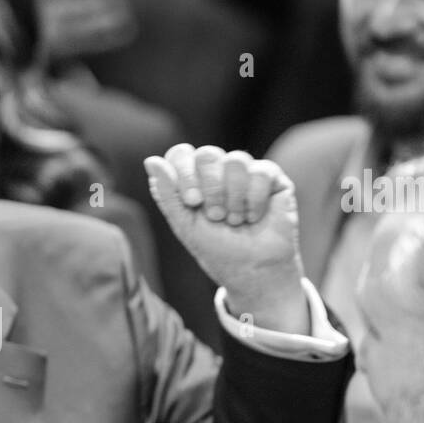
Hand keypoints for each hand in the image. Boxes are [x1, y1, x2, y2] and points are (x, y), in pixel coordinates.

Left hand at [145, 144, 308, 333]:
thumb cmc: (216, 248)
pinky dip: (254, 200)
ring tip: (235, 221)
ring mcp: (246, 171)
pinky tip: (254, 217)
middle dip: (211, 189)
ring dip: (233, 198)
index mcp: (193, 177)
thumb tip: (151, 161)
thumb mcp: (184, 224)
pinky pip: (262, 171)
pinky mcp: (272, 178)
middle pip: (207, 154)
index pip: (181, 153)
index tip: (192, 202)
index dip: (184, 173)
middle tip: (216, 217)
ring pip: (236, 160)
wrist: (251, 269)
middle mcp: (218, 170)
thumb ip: (167, 193)